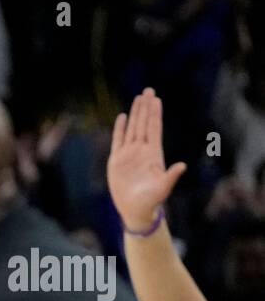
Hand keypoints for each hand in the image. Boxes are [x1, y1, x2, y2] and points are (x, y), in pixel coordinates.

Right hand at [107, 88, 185, 232]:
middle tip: (148, 90)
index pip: (154, 128)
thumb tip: (182, 166)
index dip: (155, 114)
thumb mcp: (163, 188)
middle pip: (144, 124)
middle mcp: (142, 150)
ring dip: (135, 114)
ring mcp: (129, 154)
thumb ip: (171, 176)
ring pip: (132, 129)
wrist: (136, 209)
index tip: (156, 99)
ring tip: (138, 98)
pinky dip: (120, 129)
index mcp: (154, 154)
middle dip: (146, 107)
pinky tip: (122, 117)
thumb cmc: (151, 200)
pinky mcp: (117, 160)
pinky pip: (118, 141)